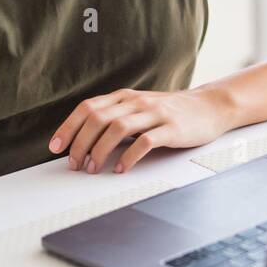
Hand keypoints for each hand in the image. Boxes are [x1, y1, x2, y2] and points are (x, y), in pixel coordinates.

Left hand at [48, 87, 234, 175]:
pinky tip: (122, 169)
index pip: (88, 108)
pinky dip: (129, 156)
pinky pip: (145, 142)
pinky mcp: (171, 128)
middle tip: (74, 164)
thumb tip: (85, 140)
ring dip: (100, 151)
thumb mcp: (139, 108)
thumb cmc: (171, 112)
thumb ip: (116, 117)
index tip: (56, 147)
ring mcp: (154, 114)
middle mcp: (136, 102)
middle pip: (98, 119)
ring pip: (117, 128)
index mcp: (125, 97)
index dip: (69, 127)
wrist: (209, 106)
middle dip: (80, 143)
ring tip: (93, 168)